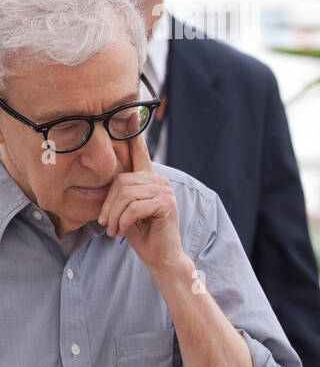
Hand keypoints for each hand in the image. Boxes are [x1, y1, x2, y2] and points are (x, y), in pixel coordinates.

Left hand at [98, 132, 184, 271]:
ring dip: (114, 216)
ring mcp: (165, 190)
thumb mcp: (125, 209)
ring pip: (126, 195)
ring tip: (113, 230)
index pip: (139, 151)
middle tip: (105, 224)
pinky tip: (123, 231)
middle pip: (121, 181)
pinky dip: (124, 222)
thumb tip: (108, 180)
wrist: (160, 254)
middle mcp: (159, 180)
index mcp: (148, 178)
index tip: (130, 112)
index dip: (133, 133)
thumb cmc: (140, 232)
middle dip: (108, 205)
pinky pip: (134, 208)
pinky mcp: (167, 204)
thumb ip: (120, 193)